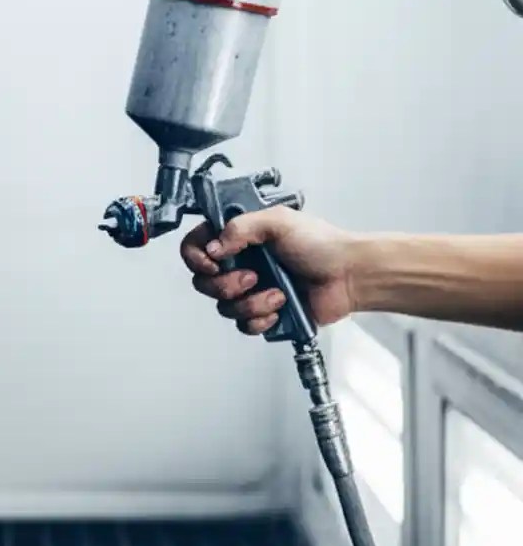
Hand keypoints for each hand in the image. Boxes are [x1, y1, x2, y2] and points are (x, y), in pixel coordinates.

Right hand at [179, 206, 357, 334]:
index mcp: (239, 238)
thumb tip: (213, 247)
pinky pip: (243, 325)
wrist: (349, 276)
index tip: (213, 261)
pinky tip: (279, 307)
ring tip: (276, 293)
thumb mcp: (278, 221)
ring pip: (224, 307)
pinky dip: (260, 318)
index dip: (196, 257)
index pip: (196, 246)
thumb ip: (240, 227)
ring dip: (250, 302)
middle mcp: (240, 264)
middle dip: (226, 284)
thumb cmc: (322, 245)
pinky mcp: (262, 313)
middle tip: (252, 276)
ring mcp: (250, 291)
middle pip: (203, 282)